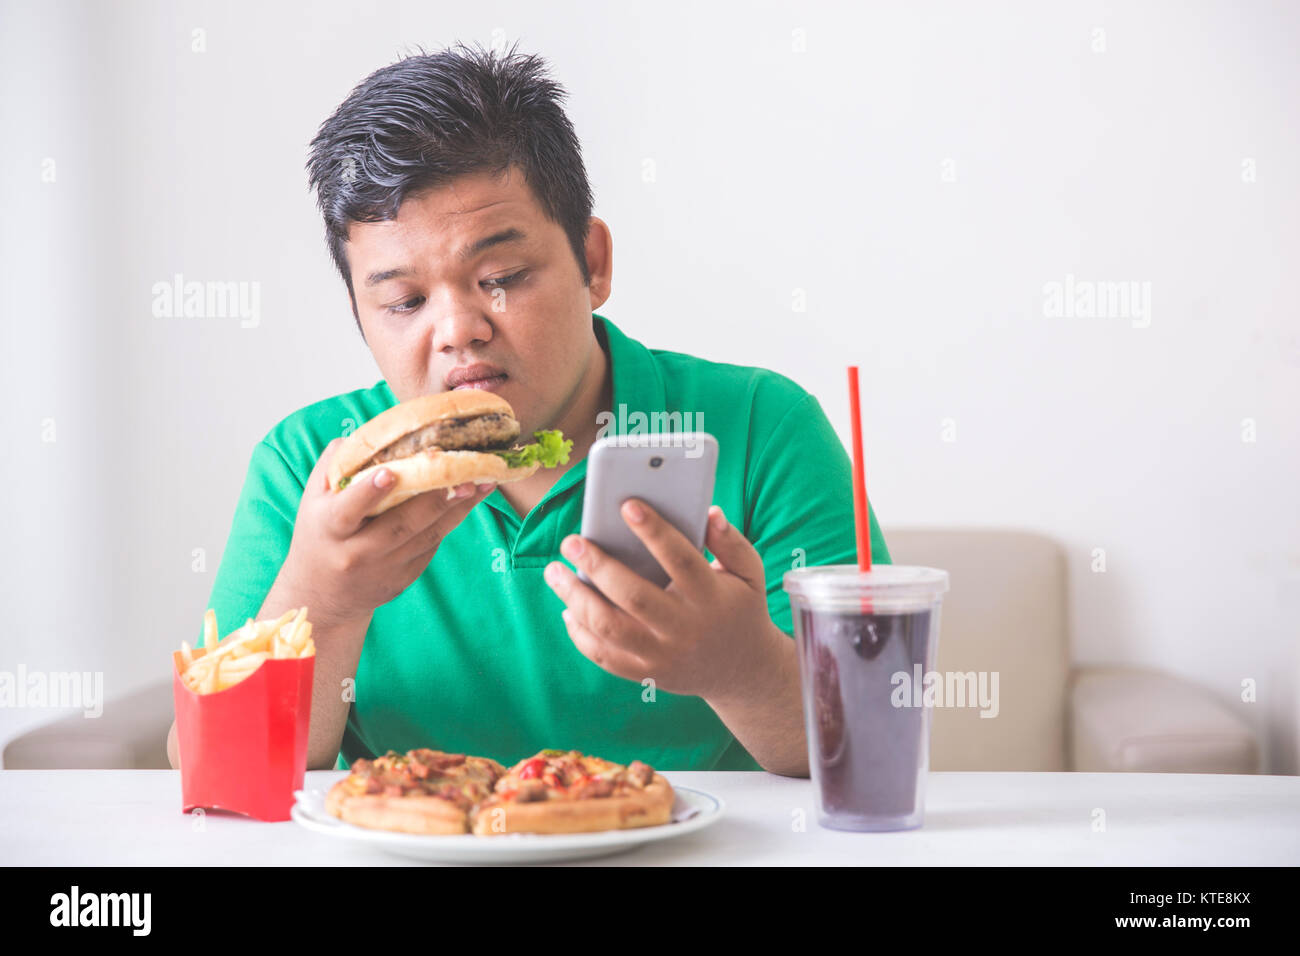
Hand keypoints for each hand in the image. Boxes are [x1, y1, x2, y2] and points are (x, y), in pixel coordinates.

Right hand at [273, 438, 495, 626]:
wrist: (323, 596)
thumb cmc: (319, 536)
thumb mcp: (312, 502)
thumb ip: (333, 467)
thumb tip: (363, 437)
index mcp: (331, 530)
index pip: (349, 510)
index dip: (368, 493)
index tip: (389, 473)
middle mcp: (358, 553)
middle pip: (402, 525)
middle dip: (435, 500)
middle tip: (466, 475)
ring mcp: (384, 568)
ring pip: (426, 536)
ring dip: (458, 508)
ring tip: (485, 483)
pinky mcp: (404, 578)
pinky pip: (432, 546)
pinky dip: (452, 521)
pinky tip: (471, 500)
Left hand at [543, 500, 777, 699]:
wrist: (742, 670)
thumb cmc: (738, 607)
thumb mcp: (748, 573)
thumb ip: (730, 541)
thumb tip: (708, 511)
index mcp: (710, 597)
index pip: (680, 559)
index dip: (654, 531)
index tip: (627, 505)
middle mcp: (685, 629)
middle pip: (634, 596)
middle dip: (598, 565)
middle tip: (571, 541)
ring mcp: (663, 655)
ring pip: (609, 628)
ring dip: (575, 597)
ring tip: (554, 571)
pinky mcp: (646, 675)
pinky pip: (603, 656)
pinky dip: (579, 632)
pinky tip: (568, 606)